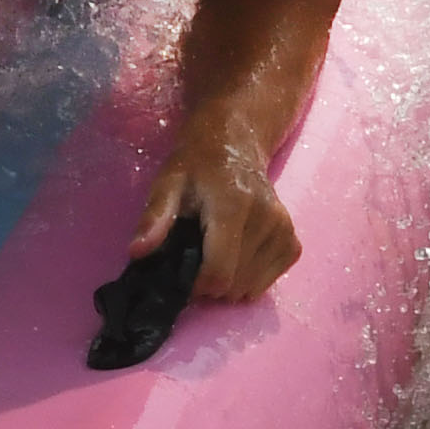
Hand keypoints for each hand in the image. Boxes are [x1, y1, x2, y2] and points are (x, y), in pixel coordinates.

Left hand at [131, 134, 301, 303]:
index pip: (219, 272)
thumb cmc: (196, 165)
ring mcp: (284, 230)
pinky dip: (251, 277)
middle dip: (210, 283)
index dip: (195, 285)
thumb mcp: (167, 183)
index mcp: (234, 205)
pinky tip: (237, 255)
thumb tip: (137, 252)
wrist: (235, 141)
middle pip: (235, 284)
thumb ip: (154, 218)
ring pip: (252, 287)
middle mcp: (267, 218)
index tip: (182, 273)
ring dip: (230, 281)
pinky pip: (270, 279)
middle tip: (196, 259)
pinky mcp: (292, 240)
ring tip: (216, 252)